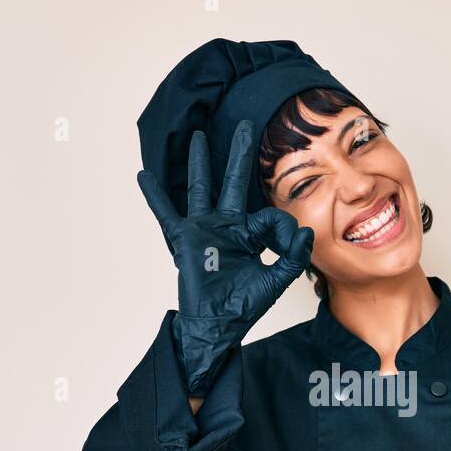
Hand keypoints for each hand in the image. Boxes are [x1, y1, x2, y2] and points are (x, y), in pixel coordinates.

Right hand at [137, 118, 313, 396]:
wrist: (218, 325)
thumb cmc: (243, 307)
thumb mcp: (276, 280)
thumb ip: (293, 257)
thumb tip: (306, 233)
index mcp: (249, 235)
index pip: (269, 216)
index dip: (282, 229)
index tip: (287, 244)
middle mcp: (226, 227)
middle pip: (233, 182)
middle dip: (239, 154)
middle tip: (246, 125)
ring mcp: (203, 229)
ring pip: (201, 187)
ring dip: (200, 161)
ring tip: (198, 135)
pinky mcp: (185, 238)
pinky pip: (166, 213)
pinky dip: (155, 195)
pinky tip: (144, 175)